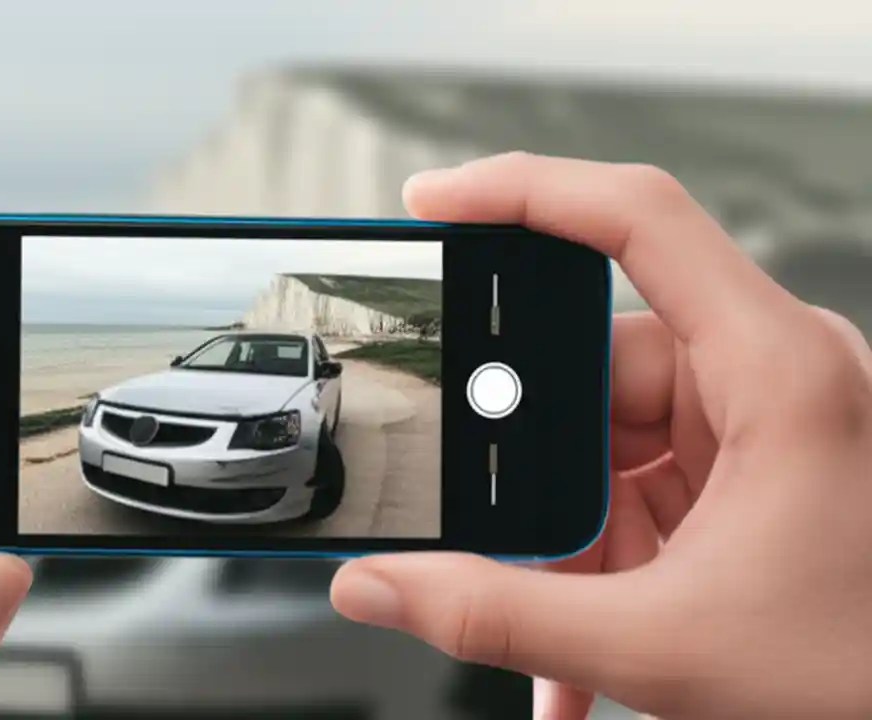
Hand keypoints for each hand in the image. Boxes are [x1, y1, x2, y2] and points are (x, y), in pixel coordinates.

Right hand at [330, 152, 871, 718]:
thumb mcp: (663, 647)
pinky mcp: (735, 476)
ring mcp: (748, 427)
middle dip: (529, 466)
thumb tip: (384, 583)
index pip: (636, 220)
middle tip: (494, 531)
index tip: (434, 201)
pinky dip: (594, 562)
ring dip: (564, 541)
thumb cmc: (867, 676)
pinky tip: (579, 640)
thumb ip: (500, 615)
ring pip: (601, 444)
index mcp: (773, 368)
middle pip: (588, 367)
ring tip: (559, 628)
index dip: (524, 191)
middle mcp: (762, 377)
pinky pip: (630, 491)